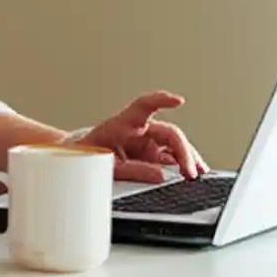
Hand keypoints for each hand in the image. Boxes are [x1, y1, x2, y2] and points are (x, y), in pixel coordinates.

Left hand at [74, 91, 208, 182]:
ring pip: (175, 144)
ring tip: (198, 172)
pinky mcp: (150, 152)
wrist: (77, 158)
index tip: (178, 101)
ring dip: (188, 157)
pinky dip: (181, 163)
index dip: (162, 100)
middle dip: (184, 152)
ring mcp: (147, 140)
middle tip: (191, 172)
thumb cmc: (89, 154)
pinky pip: (170, 155)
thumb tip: (160, 176)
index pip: (144, 106)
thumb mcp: (107, 165)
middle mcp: (140, 128)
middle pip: (170, 133)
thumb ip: (133, 170)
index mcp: (124, 122)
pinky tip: (191, 173)